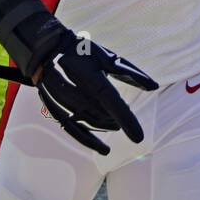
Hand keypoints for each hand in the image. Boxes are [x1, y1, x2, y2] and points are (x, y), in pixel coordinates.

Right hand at [0, 0, 157, 154]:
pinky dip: (89, 141)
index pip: (110, 100)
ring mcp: (60, 100)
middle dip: (117, 119)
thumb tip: (154, 86)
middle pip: (101, 113)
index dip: (125, 119)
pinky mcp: (54, 108)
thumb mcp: (105, 56)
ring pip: (89, 122)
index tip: (139, 136)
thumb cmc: (80, 51)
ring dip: (106, 126)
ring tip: (116, 124)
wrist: (44, 49)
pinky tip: (103, 149)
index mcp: (87, 73)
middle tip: (126, 120)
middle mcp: (72, 88)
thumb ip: (129, 72)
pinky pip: (73, 130)